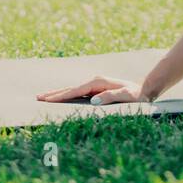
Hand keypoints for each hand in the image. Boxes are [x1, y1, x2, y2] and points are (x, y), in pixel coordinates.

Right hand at [36, 74, 152, 104]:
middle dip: (54, 93)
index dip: (61, 96)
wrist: (145, 90)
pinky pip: (78, 93)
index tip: (47, 100)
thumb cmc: (136, 95)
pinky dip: (67, 95)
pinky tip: (61, 98)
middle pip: (70, 88)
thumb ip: (110, 97)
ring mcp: (95, 85)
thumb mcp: (126, 97)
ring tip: (44, 97)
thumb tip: (93, 101)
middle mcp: (94, 81)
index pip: (75, 91)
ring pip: (72, 90)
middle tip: (38, 97)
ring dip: (58, 94)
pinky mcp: (96, 90)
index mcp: (98, 82)